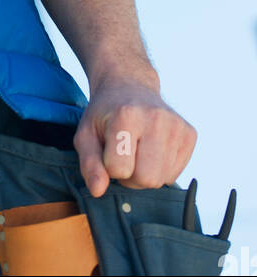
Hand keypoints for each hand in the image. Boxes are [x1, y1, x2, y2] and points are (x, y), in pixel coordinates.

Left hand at [73, 76, 196, 196]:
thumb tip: (98, 190)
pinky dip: (161, 169)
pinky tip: (152, 149)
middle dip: (131, 175)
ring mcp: (177, 126)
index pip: (119, 169)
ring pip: (162, 180)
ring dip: (146, 173)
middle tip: (124, 155)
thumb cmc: (106, 114)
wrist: (130, 86)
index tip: (109, 151)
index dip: (110, 167)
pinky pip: (175, 174)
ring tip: (138, 151)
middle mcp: (156, 119)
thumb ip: (89, 164)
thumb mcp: (86, 135)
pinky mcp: (190, 134)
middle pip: (147, 179)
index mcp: (127, 116)